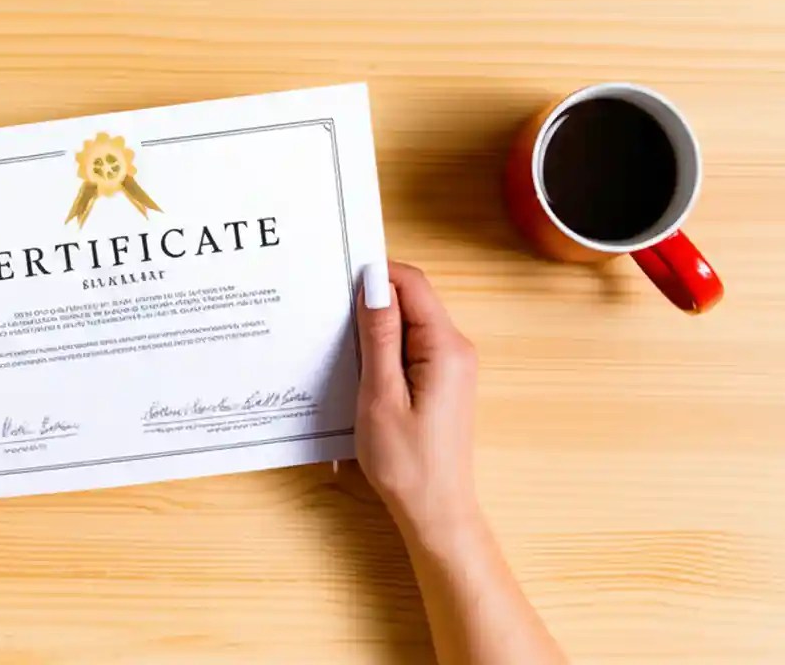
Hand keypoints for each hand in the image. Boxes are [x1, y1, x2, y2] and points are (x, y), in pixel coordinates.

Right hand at [354, 261, 479, 540]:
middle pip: (411, 299)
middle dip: (371, 300)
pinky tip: (358, 367)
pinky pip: (410, 347)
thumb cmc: (406, 462)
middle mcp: (456, 349)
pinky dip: (384, 349)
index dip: (374, 275)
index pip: (412, 283)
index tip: (335, 282)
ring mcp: (451, 365)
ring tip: (339, 345)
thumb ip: (378, 336)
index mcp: (446, 347)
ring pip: (408, 323)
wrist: (434, 510)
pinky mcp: (441, 381)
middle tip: (329, 317)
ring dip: (375, 327)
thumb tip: (372, 283)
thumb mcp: (381, 395)